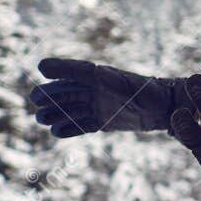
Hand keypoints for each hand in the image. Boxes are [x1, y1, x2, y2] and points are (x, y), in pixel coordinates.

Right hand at [28, 58, 186, 136]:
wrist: (165, 109)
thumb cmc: (148, 92)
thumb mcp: (129, 84)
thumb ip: (111, 80)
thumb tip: (95, 73)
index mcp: (99, 75)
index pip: (75, 70)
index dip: (59, 69)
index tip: (41, 67)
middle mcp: (95, 89)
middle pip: (67, 92)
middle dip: (51, 96)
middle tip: (35, 100)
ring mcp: (97, 106)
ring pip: (71, 110)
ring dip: (56, 114)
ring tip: (41, 118)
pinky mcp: (102, 122)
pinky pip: (82, 125)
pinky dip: (70, 129)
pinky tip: (56, 132)